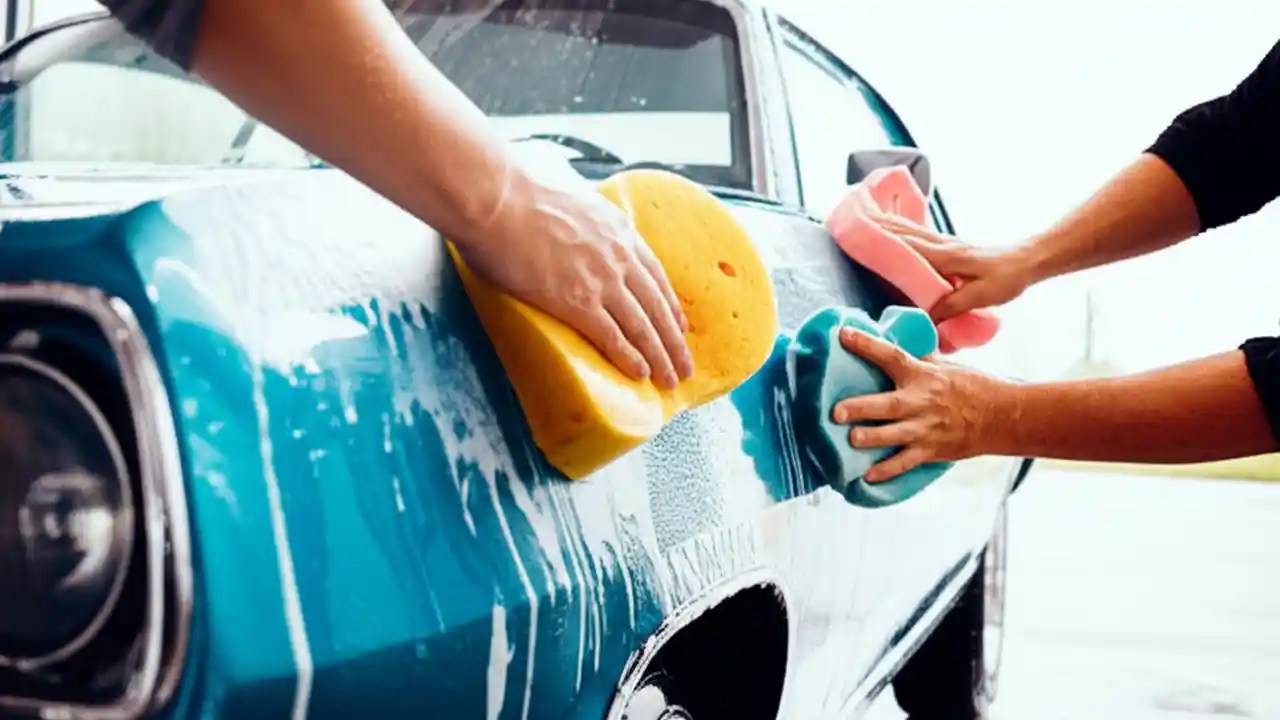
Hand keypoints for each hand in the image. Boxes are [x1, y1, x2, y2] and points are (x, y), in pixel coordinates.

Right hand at [455, 163, 693, 388]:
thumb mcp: (567, 195)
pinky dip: (628, 357)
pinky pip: (611, 335)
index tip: (679, 326)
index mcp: (616, 228)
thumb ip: (581, 214)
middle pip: (656, 306)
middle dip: (674, 340)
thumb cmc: (516, 193)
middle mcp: (618, 255)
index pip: (654, 274)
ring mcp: (600, 279)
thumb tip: (571, 215)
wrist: (496, 198)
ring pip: (641, 326)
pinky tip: (640, 374)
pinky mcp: (576, 301)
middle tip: (685, 366)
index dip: (669, 305)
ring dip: (659, 356)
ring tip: (670, 380)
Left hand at [831, 327, 1012, 481]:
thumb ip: (917, 360)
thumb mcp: (945, 366)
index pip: (891, 356)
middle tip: (837, 411)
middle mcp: (921, 402)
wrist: (1000, 416)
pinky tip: (867, 476)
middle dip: (862, 408)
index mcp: (922, 375)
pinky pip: (905, 463)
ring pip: (894, 436)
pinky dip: (887, 470)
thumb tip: (894, 342)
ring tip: (852, 440)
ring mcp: (925, 429)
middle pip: (888, 405)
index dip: (867, 345)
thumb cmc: (971, 386)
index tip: (843, 335)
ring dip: (872, 439)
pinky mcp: (930, 450)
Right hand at [875, 215, 1036, 322]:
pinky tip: (897, 233)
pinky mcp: (952, 246)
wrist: (1030, 259)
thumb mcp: (981, 297)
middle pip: (904, 234)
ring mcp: (947, 243)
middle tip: (853, 226)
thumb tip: (924, 318)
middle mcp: (942, 245)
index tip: (859, 238)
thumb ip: (951, 306)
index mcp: (945, 256)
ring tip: (866, 225)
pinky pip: (920, 236)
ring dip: (889, 228)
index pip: (907, 246)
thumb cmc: (1008, 277)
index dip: (883, 242)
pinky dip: (903, 232)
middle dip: (878, 230)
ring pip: (911, 232)